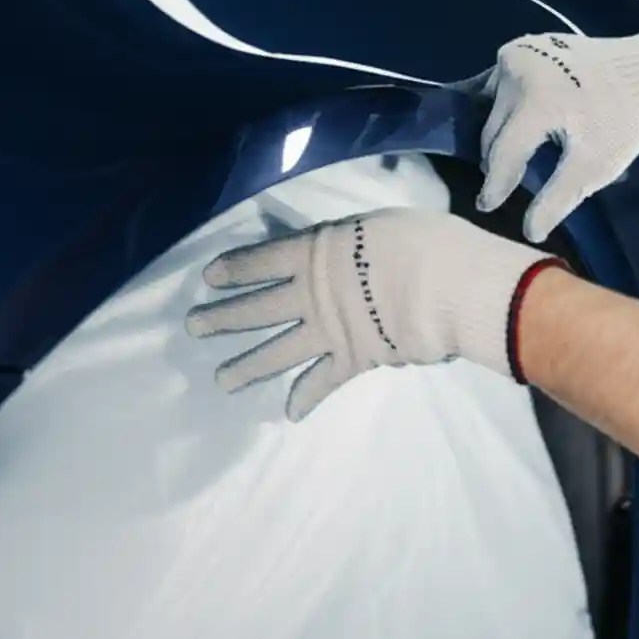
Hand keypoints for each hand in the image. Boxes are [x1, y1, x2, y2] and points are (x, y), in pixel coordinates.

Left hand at [186, 209, 561, 420]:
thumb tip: (357, 254)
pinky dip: (305, 398)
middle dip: (222, 318)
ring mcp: (327, 330)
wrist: (445, 283)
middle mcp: (309, 294)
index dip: (234, 269)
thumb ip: (356, 244)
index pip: (262, 261)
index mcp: (314, 251)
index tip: (208, 278)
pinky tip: (289, 413)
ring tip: (220, 380)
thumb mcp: (379, 225)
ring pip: (275, 352)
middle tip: (193, 327)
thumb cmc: (421, 241)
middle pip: (256, 309)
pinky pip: (322, 382)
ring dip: (246, 367)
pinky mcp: (351, 359)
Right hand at [459, 24, 638, 241]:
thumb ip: (557, 198)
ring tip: (515, 158)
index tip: (487, 206)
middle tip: (505, 185)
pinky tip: (516, 127)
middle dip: (498, 159)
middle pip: (493, 130)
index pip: (503, 152)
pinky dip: (504, 109)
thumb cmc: (623, 121)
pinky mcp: (522, 46)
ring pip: (491, 108)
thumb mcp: (594, 165)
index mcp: (536, 99)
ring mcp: (517, 53)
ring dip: (501, 134)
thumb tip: (529, 232)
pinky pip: (499, 87)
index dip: (496, 184)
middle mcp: (517, 69)